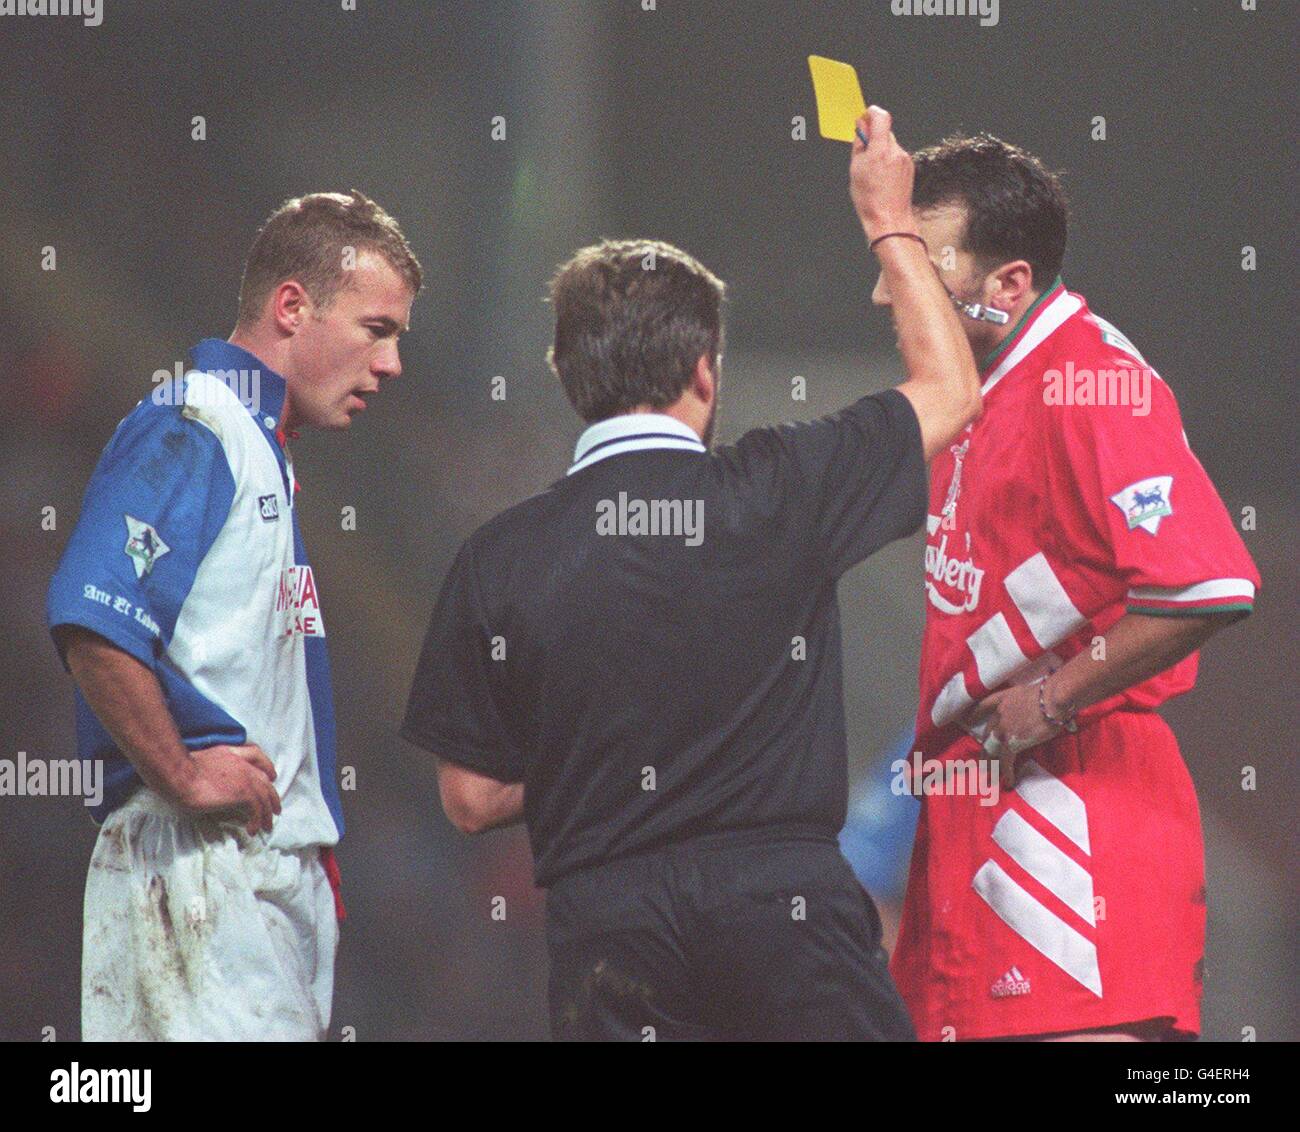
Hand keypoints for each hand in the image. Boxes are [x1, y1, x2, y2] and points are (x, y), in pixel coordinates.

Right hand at [176, 743, 280, 835]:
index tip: (272, 777)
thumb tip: (218, 789)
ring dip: (266, 813)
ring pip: (264, 797)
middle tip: (275, 810)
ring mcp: (245, 777)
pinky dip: (256, 821)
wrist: (180, 775)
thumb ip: (216, 771)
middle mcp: (242, 763)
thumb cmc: (181, 771)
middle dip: (271, 796)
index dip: (267, 766)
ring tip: (266, 826)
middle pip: (265, 780)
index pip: (257, 755)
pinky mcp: (244, 792)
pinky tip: (251, 830)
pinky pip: (256, 809)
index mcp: (231, 753)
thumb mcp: (203, 764)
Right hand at [849, 105, 915, 239]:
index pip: (881, 116)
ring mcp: (905, 159)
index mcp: (880, 150)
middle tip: (863, 151)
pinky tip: (882, 177)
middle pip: (885, 131)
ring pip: (890, 144)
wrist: (889, 218)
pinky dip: (888, 160)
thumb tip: (861, 128)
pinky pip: (896, 155)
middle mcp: (895, 151)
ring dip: (880, 150)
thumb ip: (859, 144)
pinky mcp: (909, 166)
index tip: (864, 118)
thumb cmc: (870, 199)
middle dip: (873, 136)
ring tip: (872, 171)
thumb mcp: (855, 169)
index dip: (871, 113)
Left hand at [965, 684, 1061, 788]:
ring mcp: (1003, 729)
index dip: (974, 713)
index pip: (983, 706)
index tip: (967, 719)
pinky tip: (1009, 781)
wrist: (1054, 698)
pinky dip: (1006, 773)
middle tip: (984, 759)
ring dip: (991, 764)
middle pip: (987, 733)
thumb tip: (1042, 712)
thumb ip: (1031, 704)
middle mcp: (999, 714)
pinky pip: (1005, 761)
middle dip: (986, 747)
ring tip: (990, 775)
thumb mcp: (1034, 694)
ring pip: (991, 750)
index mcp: (1004, 699)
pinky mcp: (1011, 743)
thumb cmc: (1052, 693)